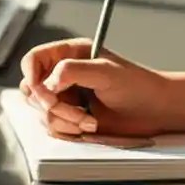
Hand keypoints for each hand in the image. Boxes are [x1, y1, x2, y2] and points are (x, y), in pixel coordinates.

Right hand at [19, 38, 172, 136]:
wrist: (154, 112)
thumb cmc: (137, 85)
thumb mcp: (105, 72)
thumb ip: (73, 71)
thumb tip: (48, 83)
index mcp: (69, 54)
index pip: (33, 60)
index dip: (31, 74)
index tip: (43, 91)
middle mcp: (62, 75)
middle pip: (32, 90)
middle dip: (51, 104)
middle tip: (75, 110)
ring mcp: (65, 98)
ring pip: (41, 112)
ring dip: (64, 120)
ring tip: (90, 121)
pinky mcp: (70, 118)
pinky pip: (53, 127)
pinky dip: (69, 130)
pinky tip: (90, 127)